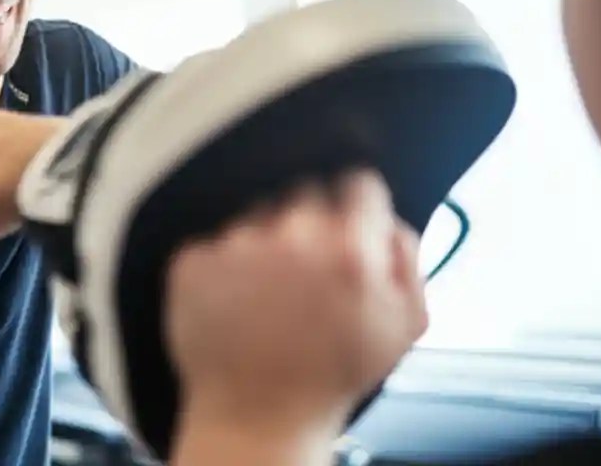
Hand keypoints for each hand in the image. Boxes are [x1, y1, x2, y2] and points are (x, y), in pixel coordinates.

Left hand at [164, 169, 427, 463]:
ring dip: (266, 241)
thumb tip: (389, 221)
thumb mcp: (404, 325)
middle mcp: (292, 238)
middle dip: (313, 224)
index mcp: (350, 250)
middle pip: (307, 193)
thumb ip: (407, 259)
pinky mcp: (193, 261)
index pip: (359, 183)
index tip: (350, 225)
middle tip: (308, 272)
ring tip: (269, 293)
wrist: (257, 417)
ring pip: (258, 214)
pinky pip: (215, 240)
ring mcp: (237, 246)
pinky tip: (237, 300)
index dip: (358, 207)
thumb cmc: (329, 377)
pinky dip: (224, 264)